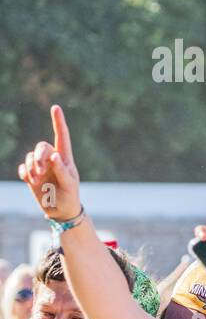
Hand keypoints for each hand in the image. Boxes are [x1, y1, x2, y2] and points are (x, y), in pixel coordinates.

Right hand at [17, 105, 81, 220]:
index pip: (62, 136)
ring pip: (30, 157)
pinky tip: (29, 181)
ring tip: (37, 179)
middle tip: (41, 169)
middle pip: (41, 146)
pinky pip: (23, 167)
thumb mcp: (68, 184)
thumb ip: (61, 170)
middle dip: (38, 155)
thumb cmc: (69, 196)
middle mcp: (52, 159)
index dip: (58, 122)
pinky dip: (25, 173)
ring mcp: (41, 167)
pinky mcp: (31, 175)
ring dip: (32, 166)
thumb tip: (54, 155)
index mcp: (65, 158)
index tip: (56, 107)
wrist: (60, 210)